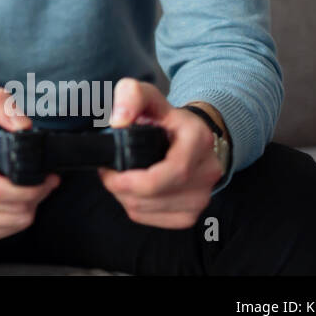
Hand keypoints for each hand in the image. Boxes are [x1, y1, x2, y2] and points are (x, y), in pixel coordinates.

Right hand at [0, 85, 59, 242]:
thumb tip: (23, 126)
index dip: (30, 186)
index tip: (45, 176)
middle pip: (12, 207)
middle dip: (37, 194)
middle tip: (44, 179)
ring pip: (14, 222)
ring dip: (31, 206)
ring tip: (30, 187)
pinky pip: (6, 232)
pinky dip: (18, 218)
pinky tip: (16, 201)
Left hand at [97, 78, 223, 227]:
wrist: (190, 136)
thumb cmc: (165, 118)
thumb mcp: (147, 95)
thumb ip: (131, 95)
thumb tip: (119, 121)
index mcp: (199, 139)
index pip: (174, 171)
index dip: (136, 179)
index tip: (111, 171)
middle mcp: (207, 170)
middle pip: (157, 194)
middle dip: (122, 187)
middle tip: (108, 172)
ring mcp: (203, 196)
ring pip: (153, 209)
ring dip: (126, 198)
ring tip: (120, 178)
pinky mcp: (192, 213)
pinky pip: (155, 220)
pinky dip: (136, 209)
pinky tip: (133, 192)